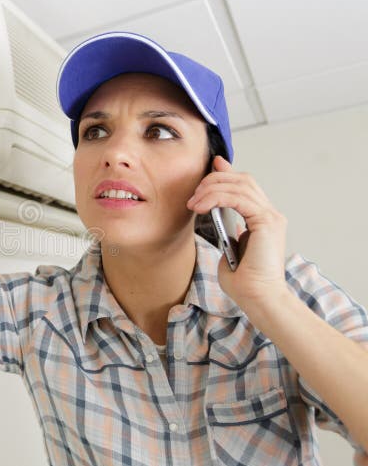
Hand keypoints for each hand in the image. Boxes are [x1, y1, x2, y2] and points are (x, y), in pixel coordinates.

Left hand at [186, 156, 288, 311]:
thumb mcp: (228, 252)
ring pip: (240, 186)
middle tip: (194, 192)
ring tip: (194, 203)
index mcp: (262, 220)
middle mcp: (270, 215)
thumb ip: (226, 234)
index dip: (227, 173)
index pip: (245, 186)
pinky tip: (202, 206)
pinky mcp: (267, 223)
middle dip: (215, 179)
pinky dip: (218, 198)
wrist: (258, 299)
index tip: (211, 166)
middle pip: (243, 180)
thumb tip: (218, 223)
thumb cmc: (245, 284)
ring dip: (212, 189)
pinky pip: (239, 199)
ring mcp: (271, 217)